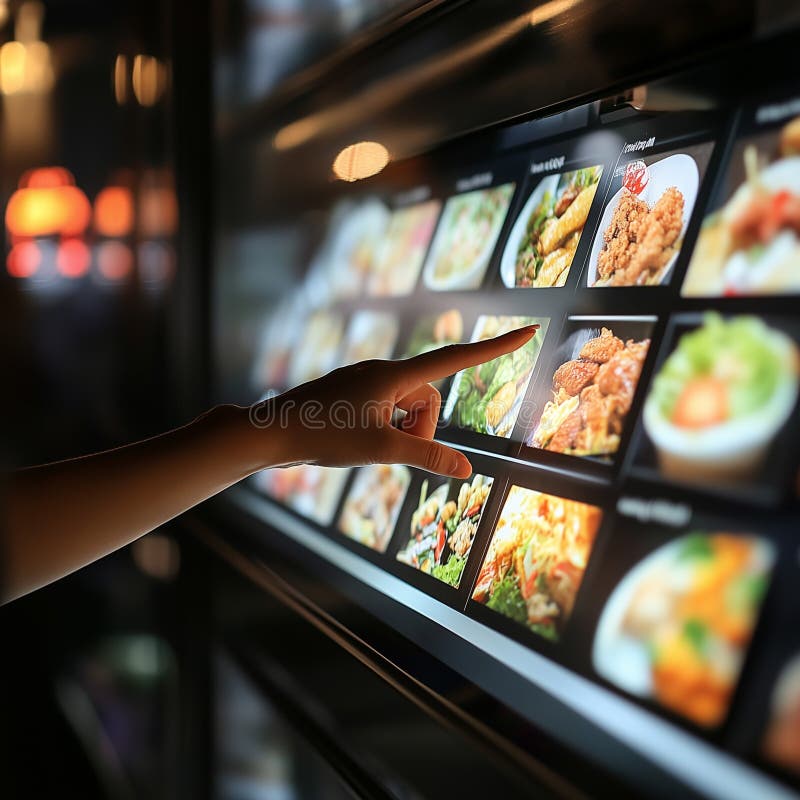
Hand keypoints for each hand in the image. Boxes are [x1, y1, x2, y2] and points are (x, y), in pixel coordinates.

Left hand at [250, 324, 539, 477]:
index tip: (528, 330)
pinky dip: (386, 429)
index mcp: (395, 375)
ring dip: (402, 432)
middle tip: (391, 448)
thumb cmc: (324, 436)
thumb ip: (427, 458)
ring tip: (370, 446)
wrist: (271, 431)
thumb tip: (466, 471)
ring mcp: (367, 382)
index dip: (496, 347)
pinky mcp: (354, 395)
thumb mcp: (381, 449)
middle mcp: (383, 371)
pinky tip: (357, 441)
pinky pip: (387, 410)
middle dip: (421, 428)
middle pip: (429, 399)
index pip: (457, 357)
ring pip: (408, 408)